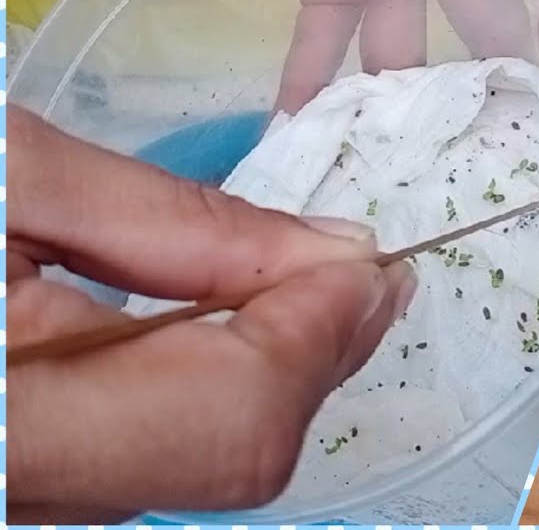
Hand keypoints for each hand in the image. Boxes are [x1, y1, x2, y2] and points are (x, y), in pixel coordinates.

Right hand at [7, 107, 416, 522]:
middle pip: (235, 450)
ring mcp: (26, 497)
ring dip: (271, 370)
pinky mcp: (30, 479)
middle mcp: (24, 492)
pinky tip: (225, 324)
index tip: (365, 256)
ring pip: (200, 462)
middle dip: (316, 348)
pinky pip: (149, 456)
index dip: (320, 329)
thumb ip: (177, 222)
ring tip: (308, 287)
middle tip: (366, 270)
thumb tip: (332, 253)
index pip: (240, 412)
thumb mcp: (12, 178)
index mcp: (15, 430)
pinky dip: (206, 389)